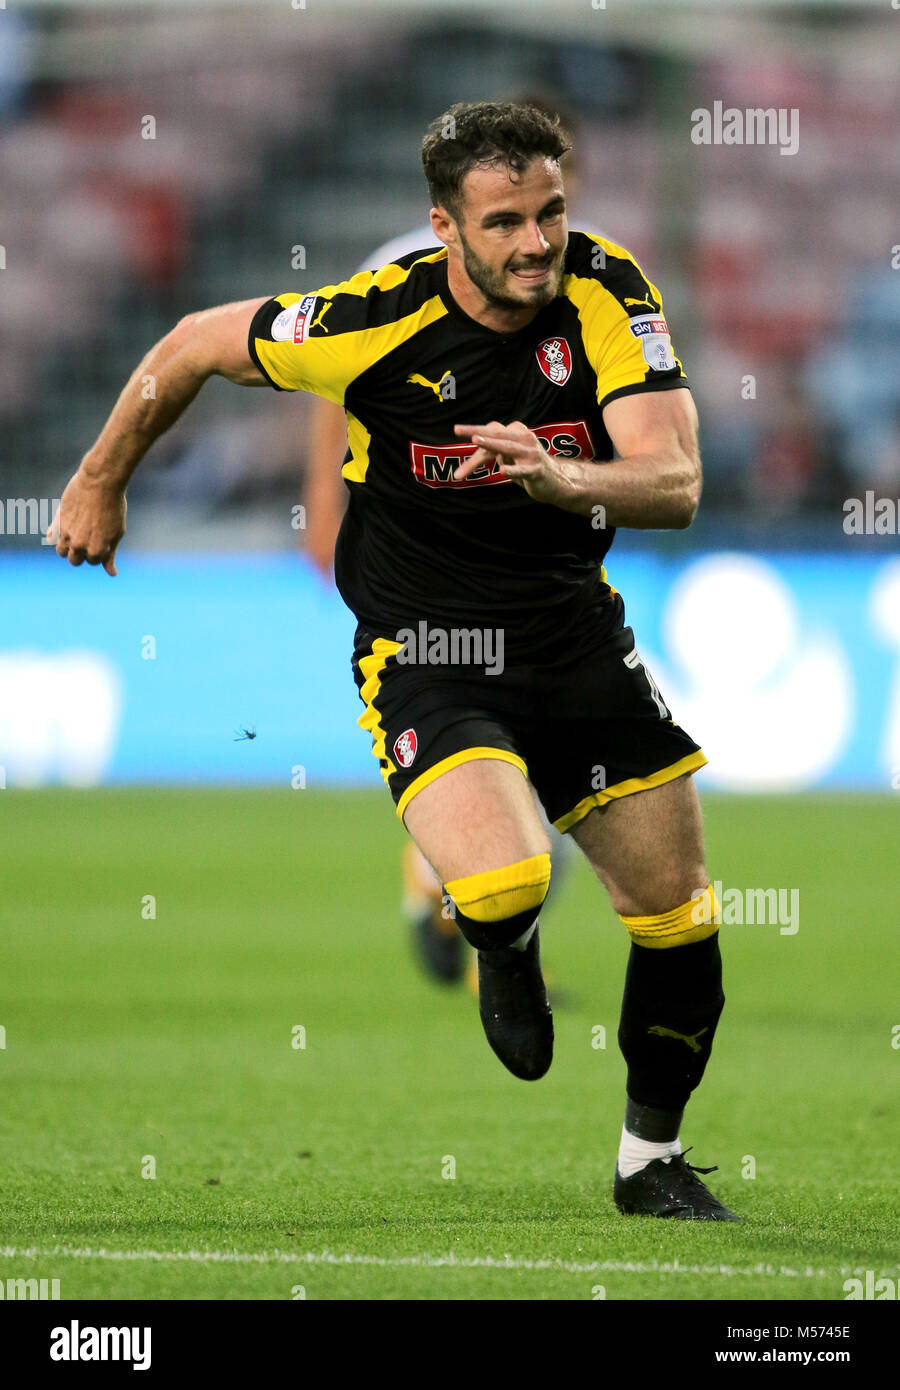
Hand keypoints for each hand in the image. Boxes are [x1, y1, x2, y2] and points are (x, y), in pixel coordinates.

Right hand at [46, 467, 126, 574]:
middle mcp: (80, 545)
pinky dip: (57, 535)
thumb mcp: (117, 532)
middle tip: (89, 534)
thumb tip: (112, 574)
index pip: (93, 561)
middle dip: (82, 552)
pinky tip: (67, 524)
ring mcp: (67, 534)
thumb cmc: (113, 507)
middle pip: (75, 560)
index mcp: (97, 550)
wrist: (100, 482)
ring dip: (68, 546)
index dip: (98, 550)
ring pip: (62, 552)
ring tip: (77, 531)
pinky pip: (51, 537)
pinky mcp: (58, 522)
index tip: (102, 536)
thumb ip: (111, 554)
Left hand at [453, 421, 574, 505]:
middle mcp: (524, 438)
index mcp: (517, 433)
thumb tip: (477, 451)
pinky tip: (502, 470)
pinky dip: (512, 469)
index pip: (492, 430)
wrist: (556, 481)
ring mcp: (532, 453)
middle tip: (458, 429)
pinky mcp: (537, 470)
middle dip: (477, 431)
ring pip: (508, 447)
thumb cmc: (528, 467)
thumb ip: (493, 453)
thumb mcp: (509, 457)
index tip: (457, 429)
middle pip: (497, 433)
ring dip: (492, 443)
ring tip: (477, 441)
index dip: (474, 430)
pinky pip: (522, 470)